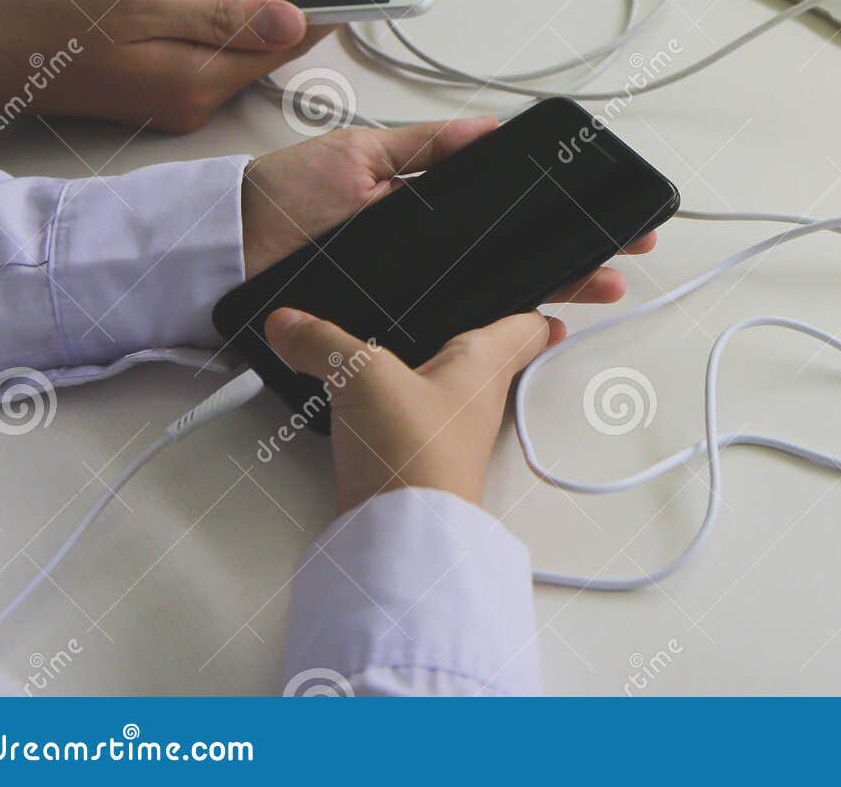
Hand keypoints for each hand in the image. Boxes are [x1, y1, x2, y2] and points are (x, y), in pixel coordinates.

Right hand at [0, 0, 331, 132]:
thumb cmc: (47, 20)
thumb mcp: (140, 2)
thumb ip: (221, 14)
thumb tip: (292, 21)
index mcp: (199, 83)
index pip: (288, 46)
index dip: (325, 7)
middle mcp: (197, 99)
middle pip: (270, 43)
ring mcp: (179, 96)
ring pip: (242, 41)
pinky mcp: (163, 85)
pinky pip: (213, 46)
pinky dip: (225, 10)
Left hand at [239, 118, 657, 293]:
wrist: (227, 247)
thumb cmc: (283, 195)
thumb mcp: (357, 152)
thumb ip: (424, 145)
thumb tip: (487, 130)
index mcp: (427, 207)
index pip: (508, 211)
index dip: (556, 213)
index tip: (603, 211)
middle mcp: (432, 251)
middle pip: (520, 256)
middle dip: (577, 255)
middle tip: (624, 255)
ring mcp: (420, 288)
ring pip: (502, 294)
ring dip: (557, 291)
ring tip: (602, 287)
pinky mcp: (398, 322)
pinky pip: (459, 328)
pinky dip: (503, 332)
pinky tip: (544, 326)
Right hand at [264, 306, 564, 514]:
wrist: (403, 538)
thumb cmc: (417, 455)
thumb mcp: (365, 377)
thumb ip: (325, 343)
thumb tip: (290, 324)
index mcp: (483, 366)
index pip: (528, 331)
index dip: (540, 313)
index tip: (549, 302)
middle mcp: (474, 401)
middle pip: (489, 362)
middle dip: (481, 341)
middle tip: (476, 320)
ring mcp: (447, 435)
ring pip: (447, 393)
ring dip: (431, 375)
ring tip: (407, 353)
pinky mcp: (416, 462)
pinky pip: (409, 423)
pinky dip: (393, 409)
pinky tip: (366, 406)